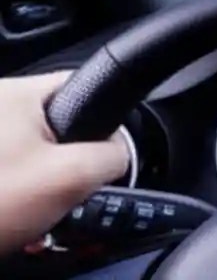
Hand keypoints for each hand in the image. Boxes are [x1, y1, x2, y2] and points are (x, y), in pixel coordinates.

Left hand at [0, 71, 130, 253]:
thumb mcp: (70, 177)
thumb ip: (111, 154)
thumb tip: (121, 151)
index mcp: (16, 93)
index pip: (83, 88)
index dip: (102, 123)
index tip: (97, 158)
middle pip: (53, 125)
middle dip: (62, 160)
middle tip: (57, 194)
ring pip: (26, 152)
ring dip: (34, 180)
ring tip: (26, 210)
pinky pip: (5, 168)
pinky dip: (9, 190)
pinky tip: (6, 212)